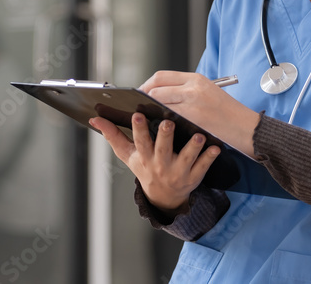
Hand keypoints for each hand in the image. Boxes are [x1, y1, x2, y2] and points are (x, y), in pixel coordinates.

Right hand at [90, 112, 219, 211]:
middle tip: (167, 122)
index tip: (138, 114)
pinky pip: (203, 167)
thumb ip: (113, 136)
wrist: (163, 197)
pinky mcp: (193, 177)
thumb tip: (94, 119)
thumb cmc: (145, 168)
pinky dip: (209, 157)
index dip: (138, 129)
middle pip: (162, 149)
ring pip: (185, 158)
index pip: (139, 142)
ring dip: (192, 147)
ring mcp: (177, 172)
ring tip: (198, 135)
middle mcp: (160, 165)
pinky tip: (216, 147)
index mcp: (143, 157)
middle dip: (164, 136)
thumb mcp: (127, 155)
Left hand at [140, 70, 260, 157]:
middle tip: (139, 104)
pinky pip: (168, 116)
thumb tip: (160, 94)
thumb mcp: (208, 93)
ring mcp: (192, 101)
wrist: (247, 128)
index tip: (142, 92)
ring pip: (159, 100)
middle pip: (156, 85)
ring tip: (145, 114)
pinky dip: (160, 118)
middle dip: (144, 94)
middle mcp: (193, 87)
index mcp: (196, 79)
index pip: (162, 76)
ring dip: (149, 107)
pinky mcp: (193, 117)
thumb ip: (186, 91)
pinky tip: (157, 124)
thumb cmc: (228, 114)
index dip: (147, 85)